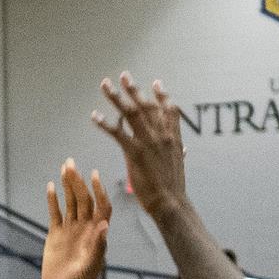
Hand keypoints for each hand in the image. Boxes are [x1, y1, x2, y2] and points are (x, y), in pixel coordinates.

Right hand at [40, 160, 112, 278]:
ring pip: (70, 202)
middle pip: (84, 199)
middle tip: (70, 163)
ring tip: (64, 167)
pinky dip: (52, 201)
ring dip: (68, 185)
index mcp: (96, 233)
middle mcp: (85, 228)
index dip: (99, 190)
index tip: (93, 174)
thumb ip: (98, 247)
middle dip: (78, 181)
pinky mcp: (55, 236)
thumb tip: (105, 225)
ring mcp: (70, 231)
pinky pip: (55, 214)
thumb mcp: (90, 267)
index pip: (101, 206)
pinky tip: (50, 187)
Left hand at [93, 72, 187, 218]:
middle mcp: (162, 135)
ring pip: (130, 113)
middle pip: (146, 105)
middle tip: (124, 75)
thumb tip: (183, 150)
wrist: (170, 203)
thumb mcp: (178, 165)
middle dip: (133, 89)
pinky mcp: (135, 152)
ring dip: (116, 97)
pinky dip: (104, 123)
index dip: (162, 95)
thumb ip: (178, 153)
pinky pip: (117, 133)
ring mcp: (148, 142)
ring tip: (105, 85)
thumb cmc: (173, 189)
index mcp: (173, 137)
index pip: (169, 110)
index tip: (156, 83)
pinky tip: (94, 115)